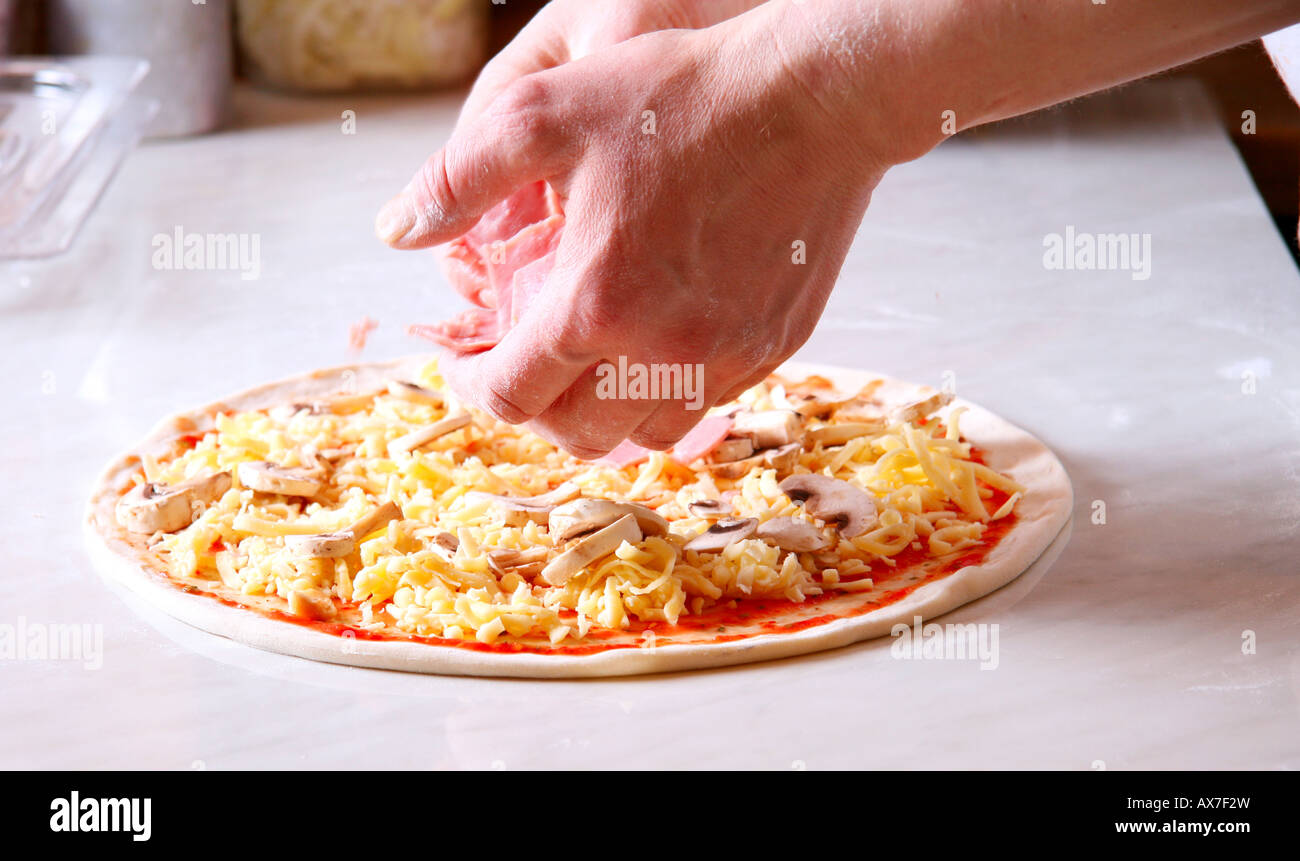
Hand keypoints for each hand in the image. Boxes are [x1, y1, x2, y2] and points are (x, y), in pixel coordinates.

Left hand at [376, 2, 907, 458]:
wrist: (818, 96)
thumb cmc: (681, 95)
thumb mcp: (544, 110)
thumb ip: (457, 178)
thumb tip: (397, 230)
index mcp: (597, 302)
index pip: (512, 395)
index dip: (472, 386)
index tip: (466, 363)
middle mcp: (664, 349)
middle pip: (576, 434)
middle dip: (532, 413)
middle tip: (521, 370)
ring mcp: (726, 357)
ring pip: (646, 434)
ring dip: (601, 416)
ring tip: (585, 371)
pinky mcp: (772, 348)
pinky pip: (706, 404)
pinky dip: (664, 394)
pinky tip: (654, 347)